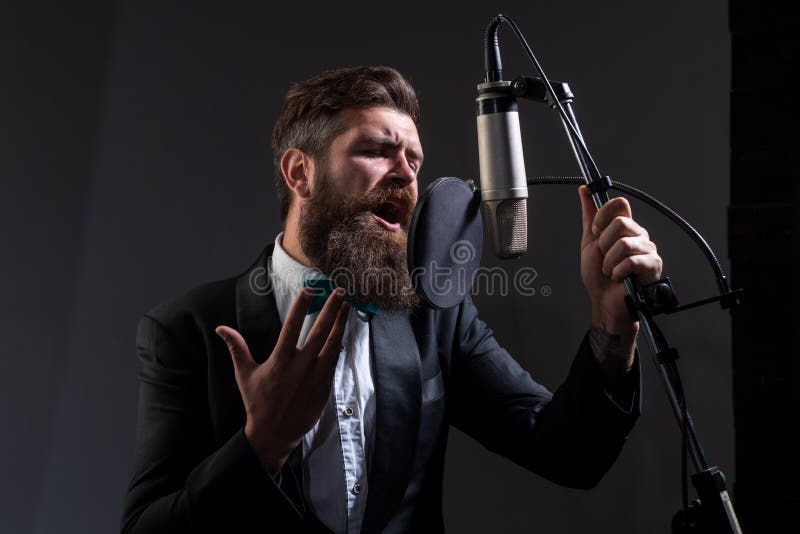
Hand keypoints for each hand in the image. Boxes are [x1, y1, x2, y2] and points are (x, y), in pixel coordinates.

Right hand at [215, 287, 348, 476]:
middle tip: (339, 291)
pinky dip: (340, 345)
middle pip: (320, 331)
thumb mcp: (244, 375)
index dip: (301, 307)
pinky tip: (343, 331)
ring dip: (340, 323)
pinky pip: (335, 361)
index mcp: (280, 361)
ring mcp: (316, 377)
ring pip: (333, 344)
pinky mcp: (325, 386)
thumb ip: (237, 348)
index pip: (292, 327)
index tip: (309, 290)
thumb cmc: (258, 403)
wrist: (274, 434)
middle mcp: (300, 367)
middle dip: (331, 309)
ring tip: (346, 306)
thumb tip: (221, 328)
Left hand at [579, 186, 661, 369]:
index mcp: (626, 227)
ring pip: (624, 243)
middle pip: (620, 223)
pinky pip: (631, 260)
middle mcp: (639, 234)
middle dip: (604, 244)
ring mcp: (648, 249)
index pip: (619, 204)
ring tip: (610, 270)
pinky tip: (618, 277)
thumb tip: (584, 190)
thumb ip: (589, 215)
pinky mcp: (653, 265)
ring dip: (609, 261)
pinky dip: (617, 271)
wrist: (604, 301)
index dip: (602, 217)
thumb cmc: (598, 275)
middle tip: (604, 257)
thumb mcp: (589, 241)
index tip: (596, 233)